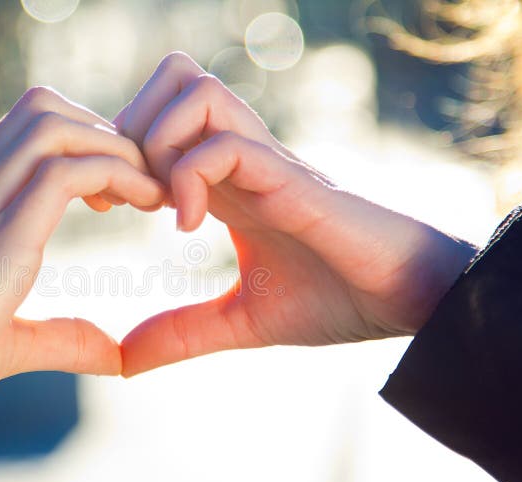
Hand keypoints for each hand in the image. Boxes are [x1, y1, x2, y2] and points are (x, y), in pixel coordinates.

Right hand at [0, 87, 163, 429]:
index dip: (84, 146)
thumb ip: (61, 338)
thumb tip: (113, 350)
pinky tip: (143, 204)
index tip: (118, 195)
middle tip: (142, 184)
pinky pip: (62, 174)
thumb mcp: (6, 345)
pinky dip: (115, 174)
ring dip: (114, 148)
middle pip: (43, 109)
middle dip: (105, 132)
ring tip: (150, 193)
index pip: (27, 133)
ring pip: (52, 125)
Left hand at [118, 52, 476, 375]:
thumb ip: (182, 333)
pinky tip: (191, 227)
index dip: (119, 153)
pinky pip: (225, 144)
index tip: (111, 206)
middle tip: (129, 192)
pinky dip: (190, 179)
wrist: (410, 301)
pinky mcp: (291, 177)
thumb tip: (123, 363)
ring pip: (195, 89)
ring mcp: (267, 161)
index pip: (159, 121)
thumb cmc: (337, 300)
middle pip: (173, 78)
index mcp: (226, 181)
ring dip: (159, 142)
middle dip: (131, 127)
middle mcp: (242, 158)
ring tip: (159, 204)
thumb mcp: (241, 321)